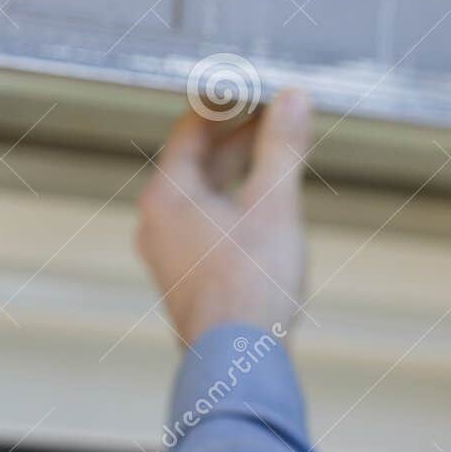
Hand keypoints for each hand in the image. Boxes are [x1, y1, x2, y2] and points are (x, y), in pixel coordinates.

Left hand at [135, 89, 312, 346]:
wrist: (238, 360)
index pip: (191, 131)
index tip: (255, 90)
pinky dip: (234, 206)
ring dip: (238, 174)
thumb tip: (293, 100)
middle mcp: (158, 222)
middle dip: (237, 140)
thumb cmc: (249, 285)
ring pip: (203, 197)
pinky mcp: (188, 279)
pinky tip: (265, 213)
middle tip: (275, 119)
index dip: (226, 106)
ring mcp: (170, 254)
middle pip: (196, 164)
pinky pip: (207, 226)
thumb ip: (282, 148)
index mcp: (167, 196)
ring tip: (277, 159)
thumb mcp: (275, 204)